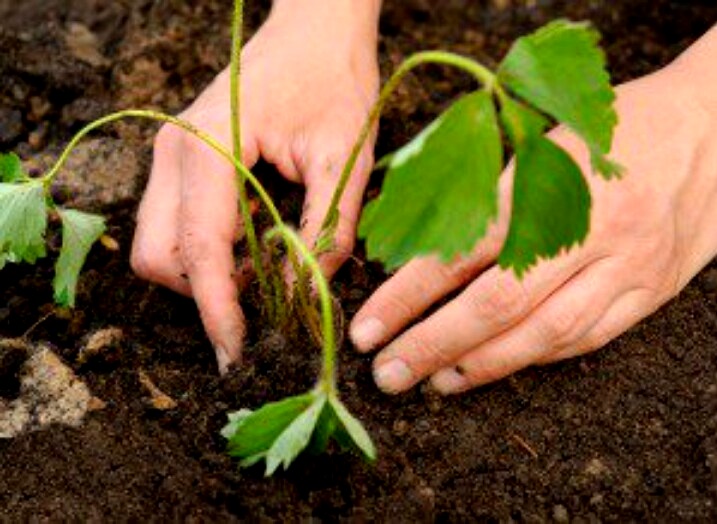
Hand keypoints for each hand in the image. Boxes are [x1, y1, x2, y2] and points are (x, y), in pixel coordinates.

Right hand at [131, 0, 380, 371]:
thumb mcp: (345, 158)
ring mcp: (172, 155)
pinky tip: (252, 246)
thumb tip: (305, 296)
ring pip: (160, 245)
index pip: (199, 248)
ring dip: (204, 274)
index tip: (238, 352)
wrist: (316, 30)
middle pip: (158, 256)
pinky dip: (206, 252)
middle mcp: (175, 151)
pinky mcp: (183, 161)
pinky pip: (175, 226)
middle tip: (262, 302)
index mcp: (209, 146)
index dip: (217, 308)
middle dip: (202, 293)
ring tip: (264, 270)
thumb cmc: (335, 80)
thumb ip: (326, 230)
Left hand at [350, 26, 716, 394]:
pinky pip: (584, 339)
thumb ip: (489, 193)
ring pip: (543, 334)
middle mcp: (591, 229)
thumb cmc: (612, 130)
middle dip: (433, 344)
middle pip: (498, 303)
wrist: (716, 132)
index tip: (367, 327)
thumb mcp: (544, 140)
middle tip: (386, 373)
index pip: (463, 250)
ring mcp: (626, 266)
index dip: (408, 295)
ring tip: (429, 382)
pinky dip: (531, 361)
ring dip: (479, 366)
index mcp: (552, 180)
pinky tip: (490, 370)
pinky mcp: (649, 292)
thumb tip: (417, 247)